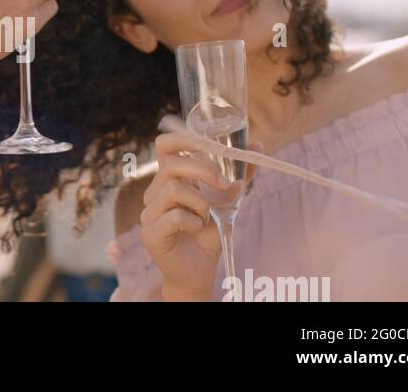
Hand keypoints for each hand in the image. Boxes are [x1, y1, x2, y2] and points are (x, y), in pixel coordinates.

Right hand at [140, 132, 260, 300]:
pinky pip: (175, 217)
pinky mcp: (150, 233)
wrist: (200, 269)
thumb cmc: (209, 233)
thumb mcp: (229, 201)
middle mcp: (155, 192)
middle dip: (204, 171)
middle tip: (226, 185)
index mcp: (170, 179)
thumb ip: (240, 176)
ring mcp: (149, 212)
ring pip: (174, 189)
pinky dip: (193, 222)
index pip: (165, 146)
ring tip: (207, 218)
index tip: (210, 145)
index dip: (183, 138)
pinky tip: (196, 230)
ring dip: (201, 203)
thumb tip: (258, 147)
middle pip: (172, 165)